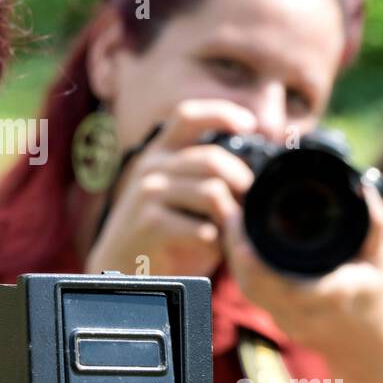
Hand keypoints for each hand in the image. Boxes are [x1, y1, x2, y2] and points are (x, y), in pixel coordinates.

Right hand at [85, 99, 256, 277]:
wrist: (126, 268)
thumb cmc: (165, 231)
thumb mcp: (182, 194)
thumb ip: (208, 176)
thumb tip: (256, 170)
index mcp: (160, 153)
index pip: (188, 115)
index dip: (221, 113)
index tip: (249, 125)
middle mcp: (151, 167)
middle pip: (212, 159)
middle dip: (241, 180)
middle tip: (249, 200)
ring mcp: (148, 193)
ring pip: (212, 192)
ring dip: (231, 213)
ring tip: (231, 228)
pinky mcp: (151, 223)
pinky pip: (202, 227)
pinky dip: (216, 239)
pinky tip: (211, 245)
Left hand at [215, 180, 382, 368]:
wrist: (368, 346)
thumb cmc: (375, 298)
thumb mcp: (381, 259)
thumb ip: (375, 223)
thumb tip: (362, 186)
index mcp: (331, 296)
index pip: (284, 283)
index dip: (255, 261)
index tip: (242, 229)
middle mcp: (305, 312)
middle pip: (254, 283)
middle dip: (236, 248)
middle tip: (231, 213)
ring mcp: (288, 320)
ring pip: (248, 289)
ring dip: (235, 256)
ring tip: (232, 222)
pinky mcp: (278, 320)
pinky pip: (252, 293)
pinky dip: (241, 268)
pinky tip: (238, 244)